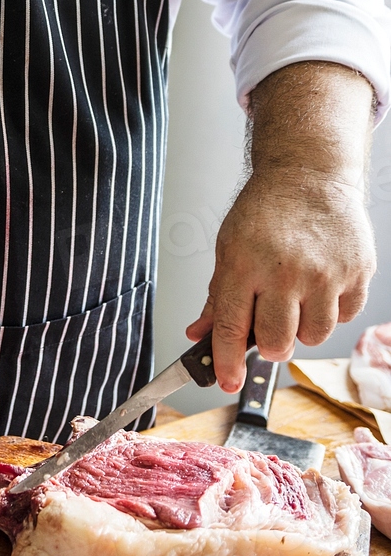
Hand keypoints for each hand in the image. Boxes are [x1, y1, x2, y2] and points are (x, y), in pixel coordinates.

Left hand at [186, 169, 374, 392]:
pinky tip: (321, 284)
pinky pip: (343, 318)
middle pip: (275, 342)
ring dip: (302, 328)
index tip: (227, 380)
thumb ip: (216, 296)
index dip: (227, 362)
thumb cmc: (266, 210)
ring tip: (297, 298)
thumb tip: (198, 334)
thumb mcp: (228, 247)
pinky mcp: (356, 271)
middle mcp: (285, 271)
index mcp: (244, 264)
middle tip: (269, 326)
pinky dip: (331, 310)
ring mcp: (325, 273)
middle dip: (269, 344)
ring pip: (313, 337)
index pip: (231, 327)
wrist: (308, 175)